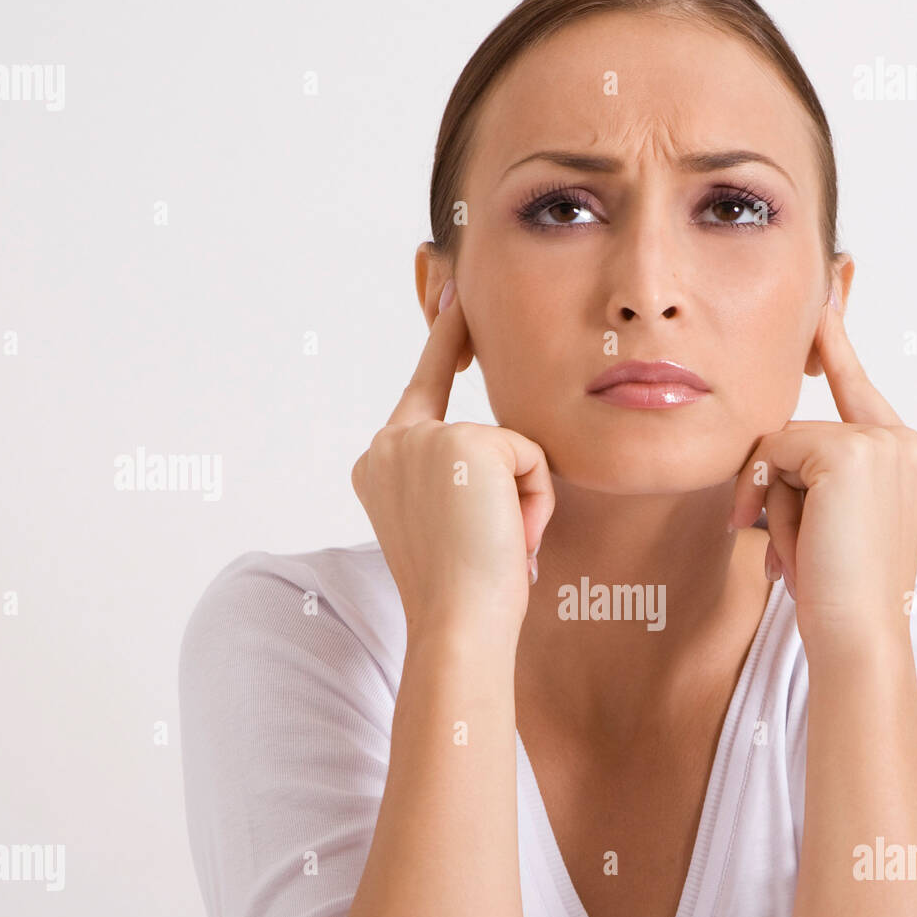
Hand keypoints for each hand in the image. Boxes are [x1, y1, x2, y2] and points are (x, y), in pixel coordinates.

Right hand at [351, 281, 555, 640]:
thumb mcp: (454, 524)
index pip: (424, 388)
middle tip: (503, 549)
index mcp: (381, 464)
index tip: (456, 289)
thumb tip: (504, 457)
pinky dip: (535, 501)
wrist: (458, 627)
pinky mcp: (464, 441)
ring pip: (512, 450)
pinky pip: (532, 456)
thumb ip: (462, 478)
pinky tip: (510, 537)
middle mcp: (389, 444)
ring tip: (499, 549)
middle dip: (514, 493)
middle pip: (488, 434)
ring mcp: (421, 438)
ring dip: (523, 503)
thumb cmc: (464, 595)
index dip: (445, 339)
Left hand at [727, 292, 916, 658]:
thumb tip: (764, 455)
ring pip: (784, 445)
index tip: (829, 290)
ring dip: (774, 506)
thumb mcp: (826, 526)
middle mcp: (905, 443)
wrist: (859, 636)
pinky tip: (796, 544)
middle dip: (779, 494)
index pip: (859, 388)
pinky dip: (767, 498)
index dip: (837, 343)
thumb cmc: (838, 597)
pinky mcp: (850, 451)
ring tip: (802, 558)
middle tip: (792, 555)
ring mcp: (883, 443)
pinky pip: (774, 452)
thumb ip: (811, 479)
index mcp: (908, 458)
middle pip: (803, 433)